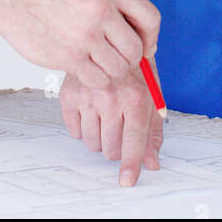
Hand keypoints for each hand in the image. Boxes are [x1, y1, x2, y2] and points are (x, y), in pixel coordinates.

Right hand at [0, 0, 159, 88]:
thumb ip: (121, 8)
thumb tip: (148, 47)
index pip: (151, 19)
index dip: (150, 38)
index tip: (144, 47)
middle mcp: (102, 8)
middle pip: (136, 50)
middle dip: (128, 59)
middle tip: (113, 57)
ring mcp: (86, 34)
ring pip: (119, 69)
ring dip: (110, 71)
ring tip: (94, 60)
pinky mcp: (70, 56)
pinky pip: (99, 80)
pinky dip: (94, 79)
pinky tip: (82, 66)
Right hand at [59, 69, 163, 186]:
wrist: (111, 40)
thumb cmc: (134, 71)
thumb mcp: (151, 97)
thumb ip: (153, 133)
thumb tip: (152, 163)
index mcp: (136, 97)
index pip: (134, 141)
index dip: (131, 165)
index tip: (126, 181)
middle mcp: (111, 97)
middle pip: (111, 149)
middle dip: (117, 145)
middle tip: (120, 126)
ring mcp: (88, 95)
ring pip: (92, 143)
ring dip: (100, 138)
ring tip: (105, 116)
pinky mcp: (69, 94)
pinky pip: (74, 131)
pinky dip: (83, 127)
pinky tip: (91, 110)